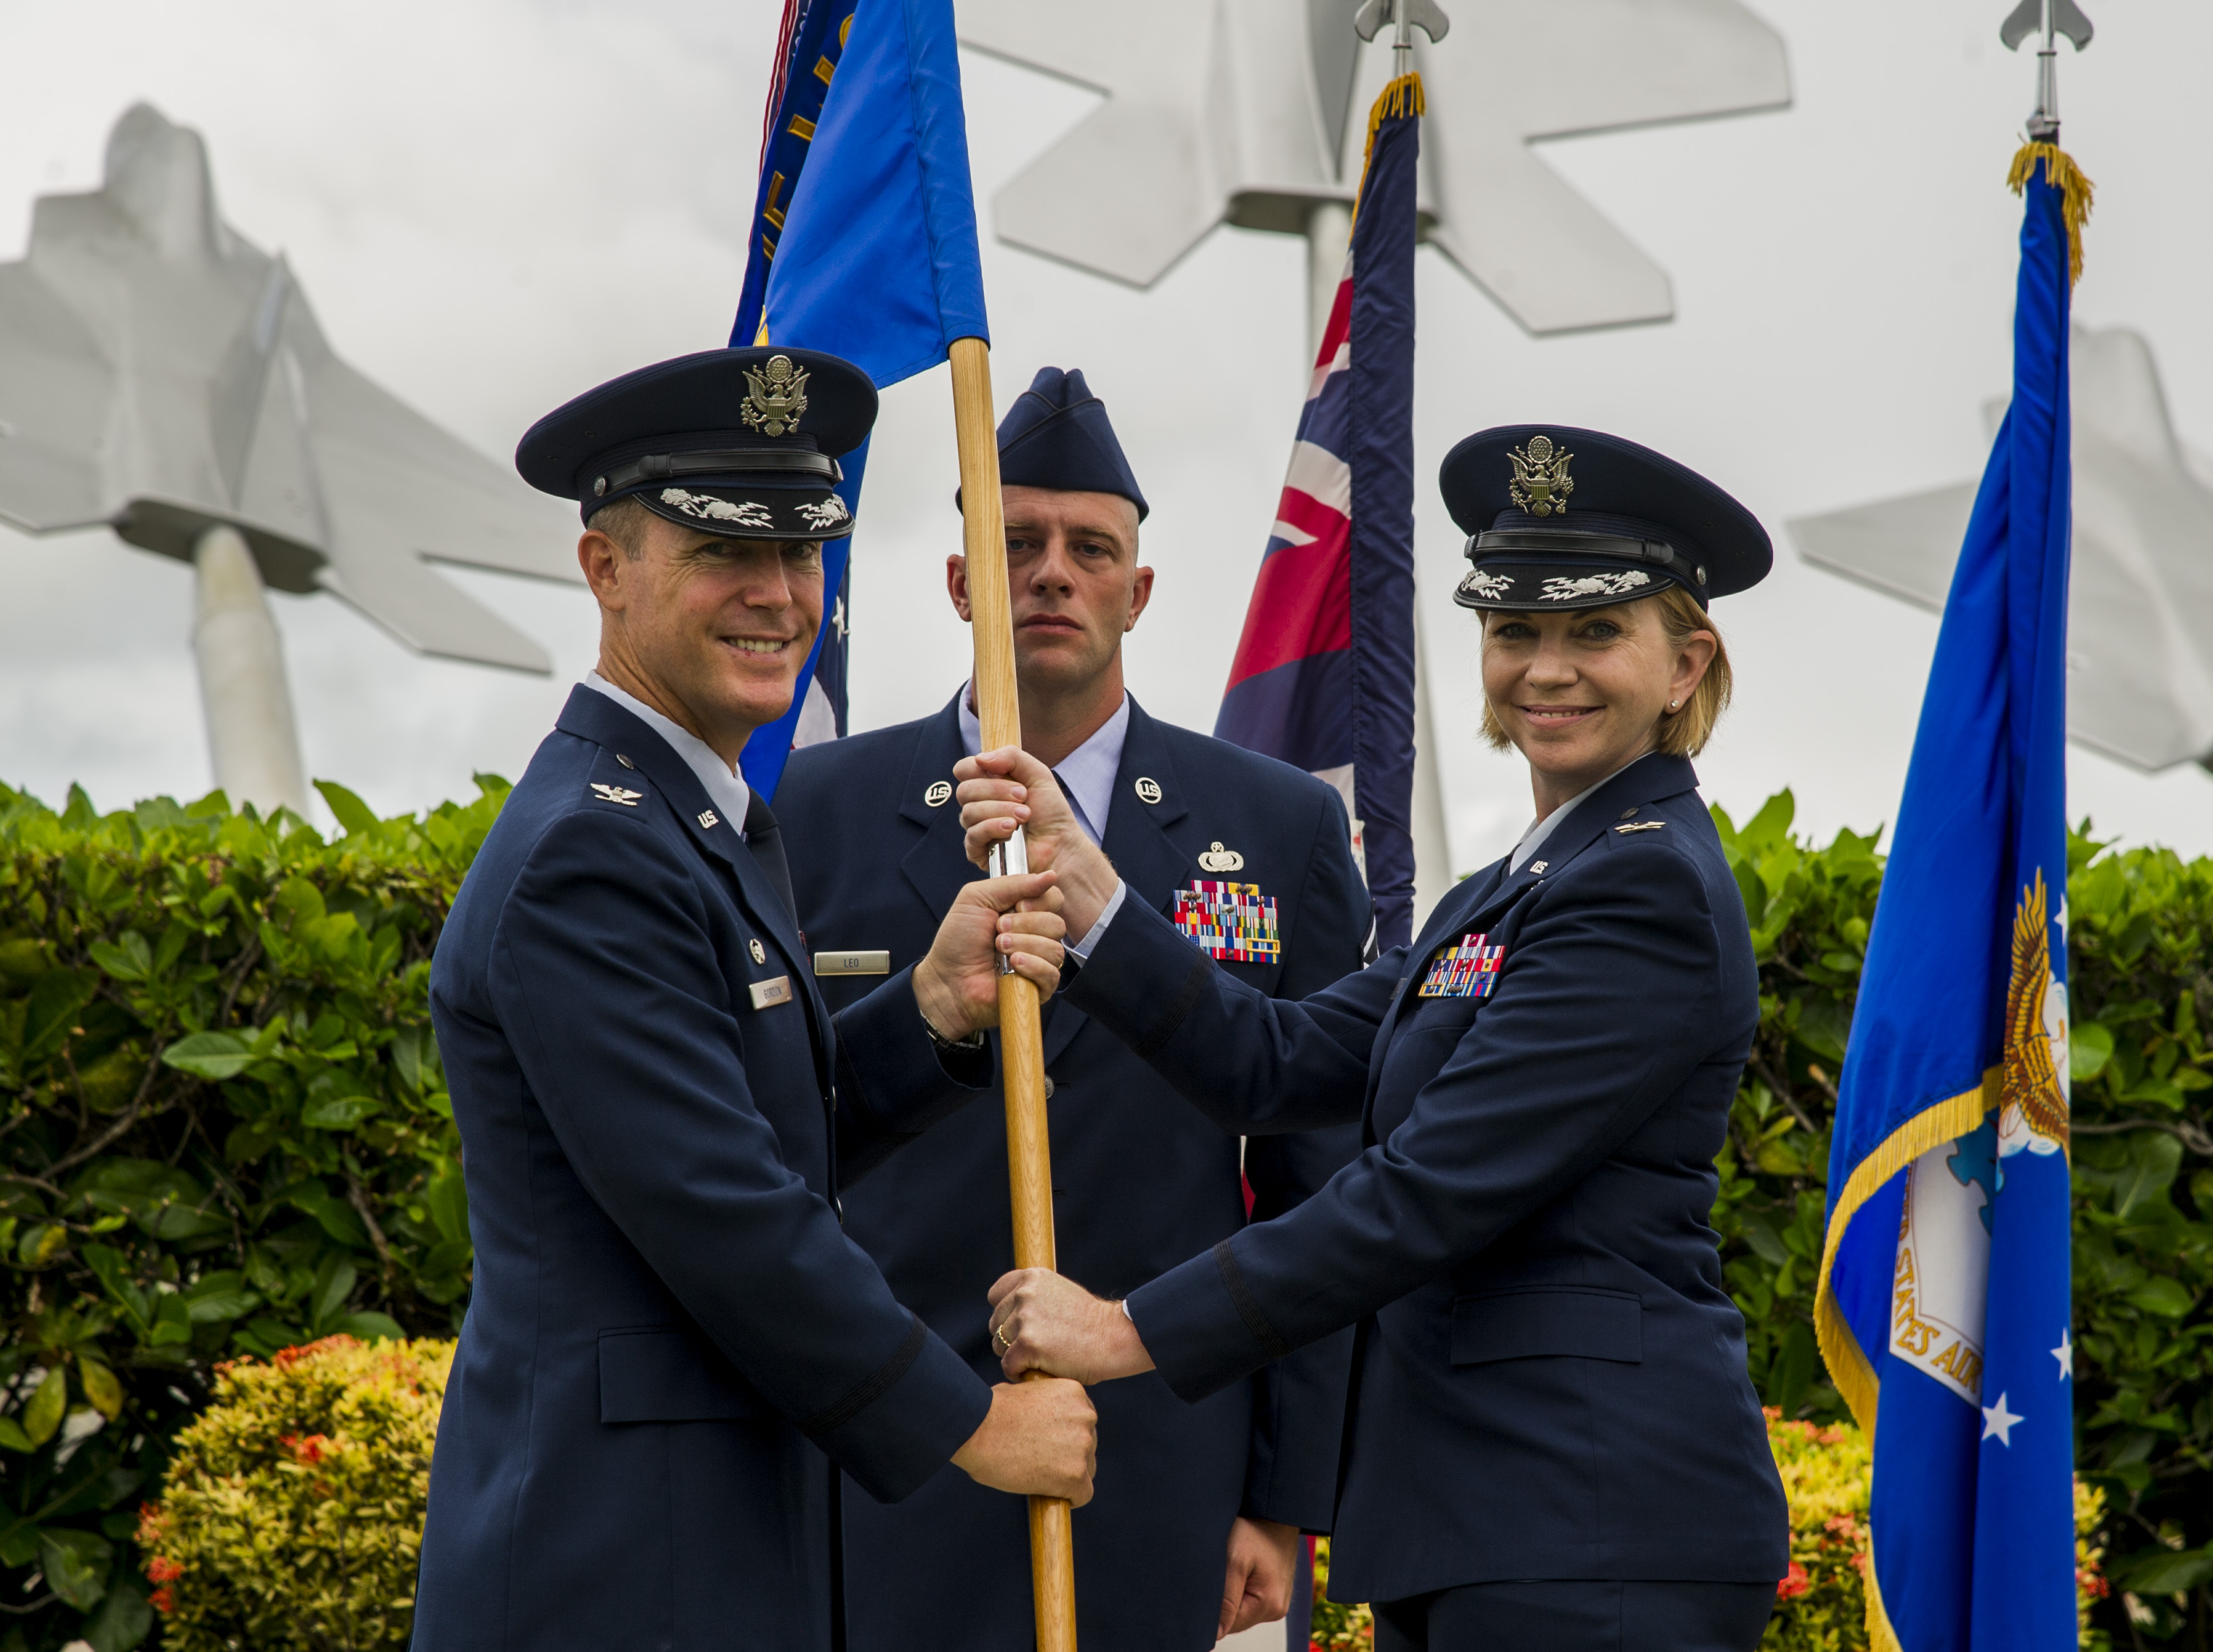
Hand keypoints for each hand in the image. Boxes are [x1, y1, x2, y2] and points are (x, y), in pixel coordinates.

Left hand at [911, 870, 1064, 1040]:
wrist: (947, 978)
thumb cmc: (957, 940)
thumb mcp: (977, 898)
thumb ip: (1013, 883)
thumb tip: (1050, 876)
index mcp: (1024, 912)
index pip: (1054, 898)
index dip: (1040, 900)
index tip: (1017, 906)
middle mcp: (1035, 935)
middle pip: (1056, 923)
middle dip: (1025, 924)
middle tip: (998, 930)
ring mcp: (1038, 961)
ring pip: (1055, 948)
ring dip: (1024, 945)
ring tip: (999, 949)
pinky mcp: (1038, 987)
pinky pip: (1052, 974)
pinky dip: (1032, 966)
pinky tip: (1013, 966)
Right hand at [950, 1377, 1096, 1505]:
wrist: (977, 1429)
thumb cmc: (990, 1410)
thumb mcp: (1026, 1391)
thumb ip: (1045, 1404)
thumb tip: (1043, 1419)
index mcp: (1075, 1393)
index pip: (1084, 1421)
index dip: (1067, 1435)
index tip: (1052, 1444)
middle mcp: (1086, 1417)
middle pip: (1088, 1445)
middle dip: (1069, 1454)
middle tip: (1042, 1460)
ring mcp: (1082, 1447)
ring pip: (1086, 1470)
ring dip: (1067, 1475)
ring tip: (1039, 1475)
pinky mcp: (1075, 1475)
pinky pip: (1082, 1494)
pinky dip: (1068, 1498)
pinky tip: (1048, 1493)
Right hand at [955, 748, 1118, 945]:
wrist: (1062, 844)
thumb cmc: (1051, 812)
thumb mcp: (1038, 774)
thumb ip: (1012, 756)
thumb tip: (980, 758)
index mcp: (989, 784)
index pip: (963, 770)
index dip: (975, 767)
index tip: (1000, 771)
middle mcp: (979, 805)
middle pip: (965, 790)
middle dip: (996, 790)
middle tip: (1023, 796)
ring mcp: (977, 828)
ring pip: (968, 812)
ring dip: (1000, 810)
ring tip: (1025, 815)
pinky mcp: (979, 851)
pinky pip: (972, 836)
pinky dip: (992, 828)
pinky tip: (1011, 829)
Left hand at [987, 1267, 1155, 1383]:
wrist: (1115, 1337)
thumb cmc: (1089, 1322)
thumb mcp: (1059, 1293)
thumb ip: (1033, 1297)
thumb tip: (1007, 1311)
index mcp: (1032, 1277)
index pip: (996, 1295)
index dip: (1006, 1314)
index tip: (1022, 1326)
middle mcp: (1025, 1293)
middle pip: (995, 1324)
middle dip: (1011, 1338)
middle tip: (1039, 1346)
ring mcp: (1025, 1318)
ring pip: (999, 1346)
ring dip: (1016, 1356)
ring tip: (1043, 1358)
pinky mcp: (1028, 1344)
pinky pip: (1009, 1366)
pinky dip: (1021, 1373)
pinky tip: (1042, 1370)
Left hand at [1218, 1517, 1300, 1639]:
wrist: (1276, 1511)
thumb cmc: (1256, 1529)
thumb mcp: (1235, 1560)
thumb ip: (1226, 1600)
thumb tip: (1216, 1634)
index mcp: (1270, 1605)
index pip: (1228, 1625)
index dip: (1212, 1610)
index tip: (1208, 1586)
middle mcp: (1277, 1609)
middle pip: (1235, 1620)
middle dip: (1222, 1601)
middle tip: (1219, 1572)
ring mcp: (1277, 1602)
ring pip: (1241, 1610)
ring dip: (1230, 1595)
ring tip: (1230, 1568)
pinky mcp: (1273, 1593)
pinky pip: (1249, 1600)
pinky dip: (1239, 1589)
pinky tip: (1238, 1570)